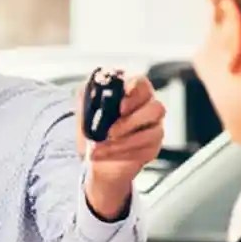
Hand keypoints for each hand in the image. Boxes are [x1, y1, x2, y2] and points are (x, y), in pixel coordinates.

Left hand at [80, 75, 165, 217]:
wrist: (94, 157)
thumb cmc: (93, 130)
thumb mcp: (84, 111)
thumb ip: (88, 97)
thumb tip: (93, 90)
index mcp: (132, 92)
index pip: (142, 84)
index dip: (134, 91)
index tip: (120, 103)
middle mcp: (148, 107)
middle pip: (156, 108)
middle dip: (131, 121)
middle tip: (110, 131)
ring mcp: (154, 128)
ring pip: (152, 132)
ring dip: (125, 140)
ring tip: (103, 145)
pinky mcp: (152, 147)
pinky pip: (146, 149)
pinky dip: (124, 152)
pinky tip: (108, 153)